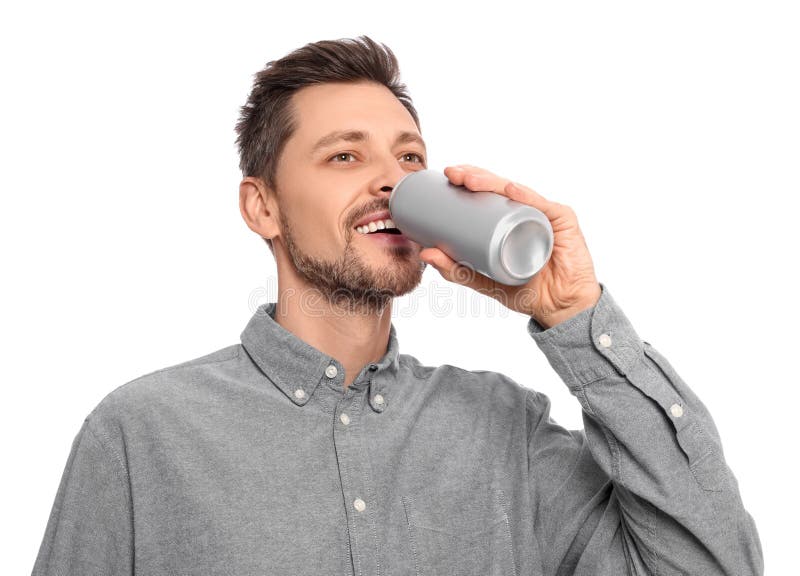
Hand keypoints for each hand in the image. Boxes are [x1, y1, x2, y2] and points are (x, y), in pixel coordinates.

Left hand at [418, 165, 601, 328]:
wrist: (559, 308)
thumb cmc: (525, 290)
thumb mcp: (483, 280)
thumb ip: (456, 270)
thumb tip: (425, 254)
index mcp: (509, 218)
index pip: (488, 193)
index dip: (469, 180)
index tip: (447, 176)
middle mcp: (527, 211)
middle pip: (499, 188)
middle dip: (475, 176)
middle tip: (453, 174)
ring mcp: (545, 214)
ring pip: (517, 192)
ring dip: (493, 182)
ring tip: (471, 181)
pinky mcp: (563, 221)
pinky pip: (544, 206)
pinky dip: (526, 197)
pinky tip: (510, 190)